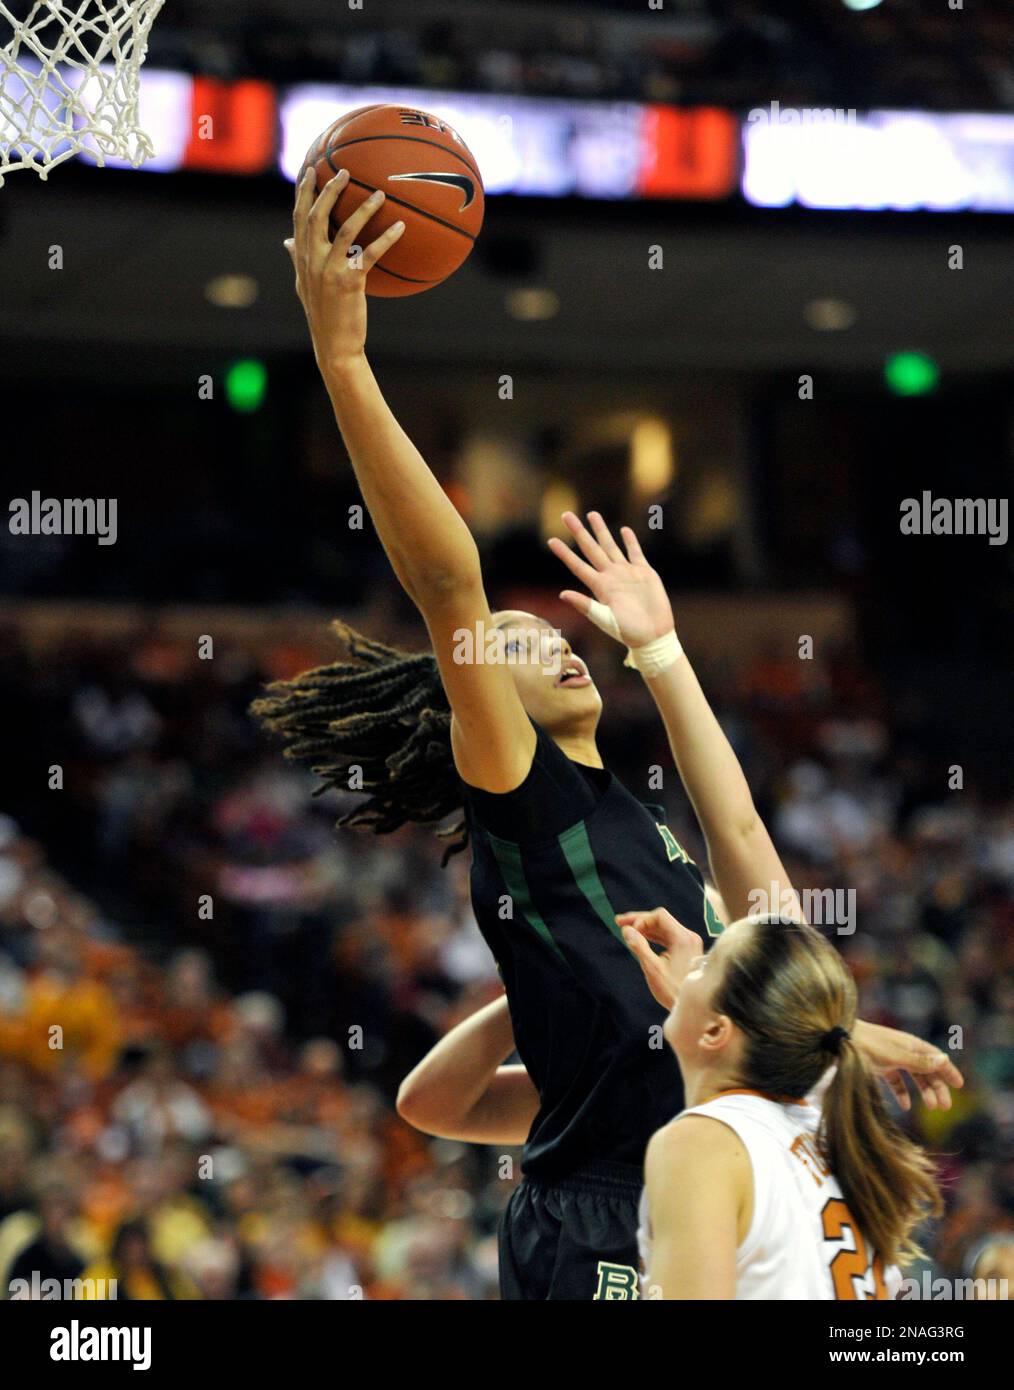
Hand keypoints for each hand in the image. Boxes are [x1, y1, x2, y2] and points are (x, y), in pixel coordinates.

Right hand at [285, 168, 405, 370]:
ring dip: (364, 209)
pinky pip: (370, 254)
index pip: (298, 218)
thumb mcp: (304, 286)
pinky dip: (386, 238)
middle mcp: (312, 261)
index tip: (310, 170)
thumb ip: (297, 260)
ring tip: (380, 193)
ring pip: (345, 230)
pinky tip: (401, 226)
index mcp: (302, 259)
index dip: (303, 193)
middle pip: (317, 216)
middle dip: (329, 190)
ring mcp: (329, 271)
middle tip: (345, 171)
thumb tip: (287, 241)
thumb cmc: (323, 315)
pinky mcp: (349, 282)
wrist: (334, 346)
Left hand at [547, 512, 674, 650]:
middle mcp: (610, 576)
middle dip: (579, 532)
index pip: (577, 565)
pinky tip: (624, 530)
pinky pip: (635, 553)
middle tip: (566, 515)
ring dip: (601, 531)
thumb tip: (562, 594)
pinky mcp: (644, 573)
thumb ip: (585, 605)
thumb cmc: (628, 632)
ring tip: (592, 514)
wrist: (653, 635)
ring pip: (610, 546)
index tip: (550, 540)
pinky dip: (630, 541)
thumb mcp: (604, 619)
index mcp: (599, 587)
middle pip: (591, 549)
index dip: (564, 553)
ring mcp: (627, 573)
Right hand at [617, 907, 703, 1010]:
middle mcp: (689, 937)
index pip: (659, 916)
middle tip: (618, 922)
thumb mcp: (653, 969)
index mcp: (683, 938)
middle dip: (639, 921)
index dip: (641, 920)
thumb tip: (626, 930)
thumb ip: (639, 947)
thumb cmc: (673, 991)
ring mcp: (689, 943)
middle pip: (661, 920)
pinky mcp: (687, 950)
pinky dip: (653, 936)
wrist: (694, 1007)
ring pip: (663, 928)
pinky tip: (640, 938)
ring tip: (626, 930)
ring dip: (645, 928)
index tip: (629, 932)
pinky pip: (667, 937)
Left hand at [852, 1020, 964, 1110]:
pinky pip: (894, 1081)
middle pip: (926, 1070)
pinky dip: (901, 1093)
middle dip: (937, 1087)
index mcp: (911, 1045)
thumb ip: (918, 1061)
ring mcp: (890, 1058)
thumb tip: (944, 1059)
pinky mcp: (878, 1066)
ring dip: (922, 1091)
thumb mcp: (895, 1055)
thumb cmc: (867, 1045)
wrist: (838, 1039)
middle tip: (944, 1107)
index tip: (960, 1085)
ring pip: (912, 1077)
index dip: (948, 1070)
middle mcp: (903, 1051)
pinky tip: (904, 1106)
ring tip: (930, 1107)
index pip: (936, 1058)